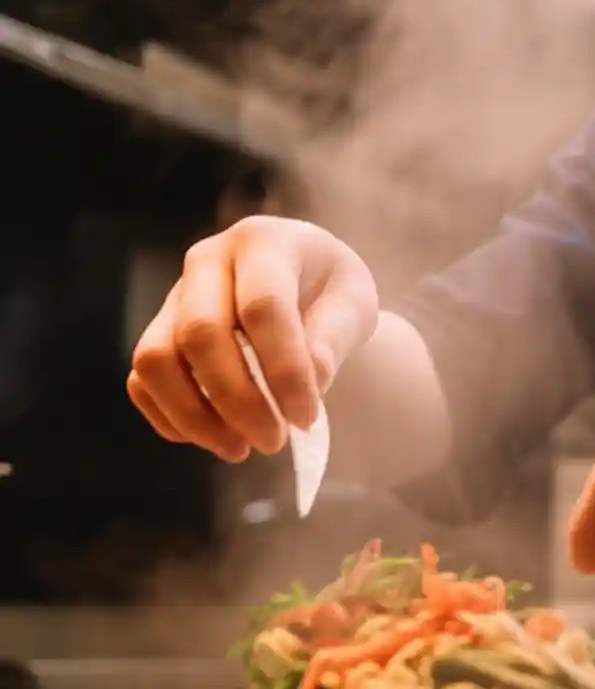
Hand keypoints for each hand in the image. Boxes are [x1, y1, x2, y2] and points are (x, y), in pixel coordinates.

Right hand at [127, 215, 378, 461]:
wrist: (306, 283)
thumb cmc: (331, 291)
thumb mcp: (354, 303)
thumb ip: (334, 337)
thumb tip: (312, 379)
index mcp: (263, 242)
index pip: (263, 306)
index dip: (284, 369)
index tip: (306, 418)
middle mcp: (207, 261)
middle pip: (201, 333)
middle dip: (237, 399)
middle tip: (274, 442)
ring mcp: (175, 296)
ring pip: (156, 359)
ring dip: (195, 415)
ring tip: (240, 449)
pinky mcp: (159, 331)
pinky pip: (143, 379)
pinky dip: (171, 417)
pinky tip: (216, 438)